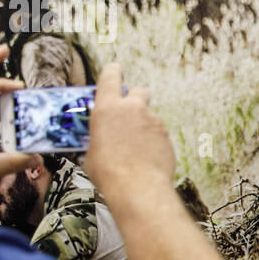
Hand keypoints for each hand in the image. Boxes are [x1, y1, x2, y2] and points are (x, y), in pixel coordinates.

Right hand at [83, 64, 175, 198]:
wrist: (138, 187)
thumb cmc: (109, 172)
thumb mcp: (92, 150)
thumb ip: (100, 136)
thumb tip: (102, 140)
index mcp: (108, 107)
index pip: (111, 76)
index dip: (113, 72)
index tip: (115, 72)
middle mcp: (133, 108)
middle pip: (139, 91)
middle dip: (134, 100)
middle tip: (127, 115)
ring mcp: (153, 120)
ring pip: (149, 115)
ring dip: (143, 125)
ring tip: (135, 149)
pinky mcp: (166, 135)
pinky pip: (158, 133)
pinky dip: (153, 141)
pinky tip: (146, 158)